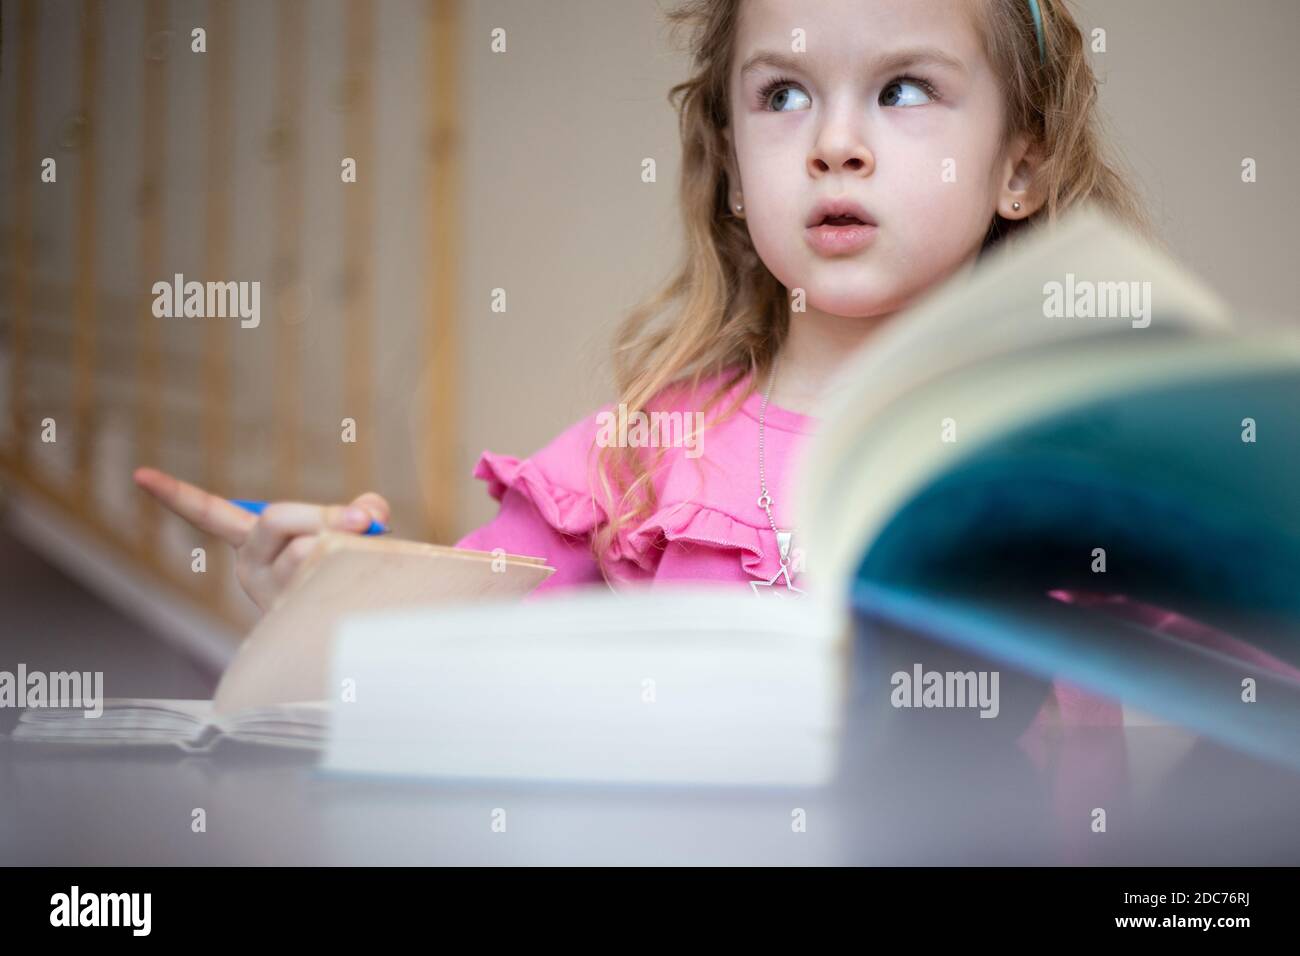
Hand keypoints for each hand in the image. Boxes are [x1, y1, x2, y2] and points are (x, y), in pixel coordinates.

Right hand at [132, 466, 390, 612]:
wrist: (367, 622)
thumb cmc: (355, 571)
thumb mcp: (356, 531)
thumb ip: (361, 510)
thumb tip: (367, 512)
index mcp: (254, 543)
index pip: (210, 515)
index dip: (175, 495)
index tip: (140, 474)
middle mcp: (250, 568)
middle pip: (275, 517)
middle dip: (322, 513)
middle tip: (360, 521)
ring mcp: (268, 594)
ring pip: (306, 547)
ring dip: (343, 544)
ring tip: (359, 562)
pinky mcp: (291, 615)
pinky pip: (324, 573)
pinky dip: (353, 564)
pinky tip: (356, 580)